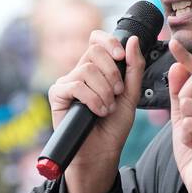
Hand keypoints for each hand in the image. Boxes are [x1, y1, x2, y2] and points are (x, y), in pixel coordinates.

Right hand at [48, 31, 144, 192]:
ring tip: (107, 108)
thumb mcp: (130, 95)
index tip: (121, 56)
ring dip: (103, 91)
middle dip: (112, 73)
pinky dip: (92, 99)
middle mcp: (80, 72)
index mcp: (97, 69)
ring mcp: (67, 82)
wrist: (101, 153)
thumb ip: (134, 68)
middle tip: (117, 93)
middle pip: (94, 51)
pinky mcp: (57, 95)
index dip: (109, 41)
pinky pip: (75, 85)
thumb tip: (133, 40)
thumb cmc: (113, 127)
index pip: (97, 39)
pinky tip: (97, 112)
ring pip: (87, 70)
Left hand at [167, 38, 191, 192]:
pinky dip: (186, 137)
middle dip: (184, 98)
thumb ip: (180, 95)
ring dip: (184, 125)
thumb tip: (175, 67)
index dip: (187, 57)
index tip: (172, 42)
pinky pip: (190, 122)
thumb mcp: (184, 120)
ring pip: (189, 103)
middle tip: (190, 124)